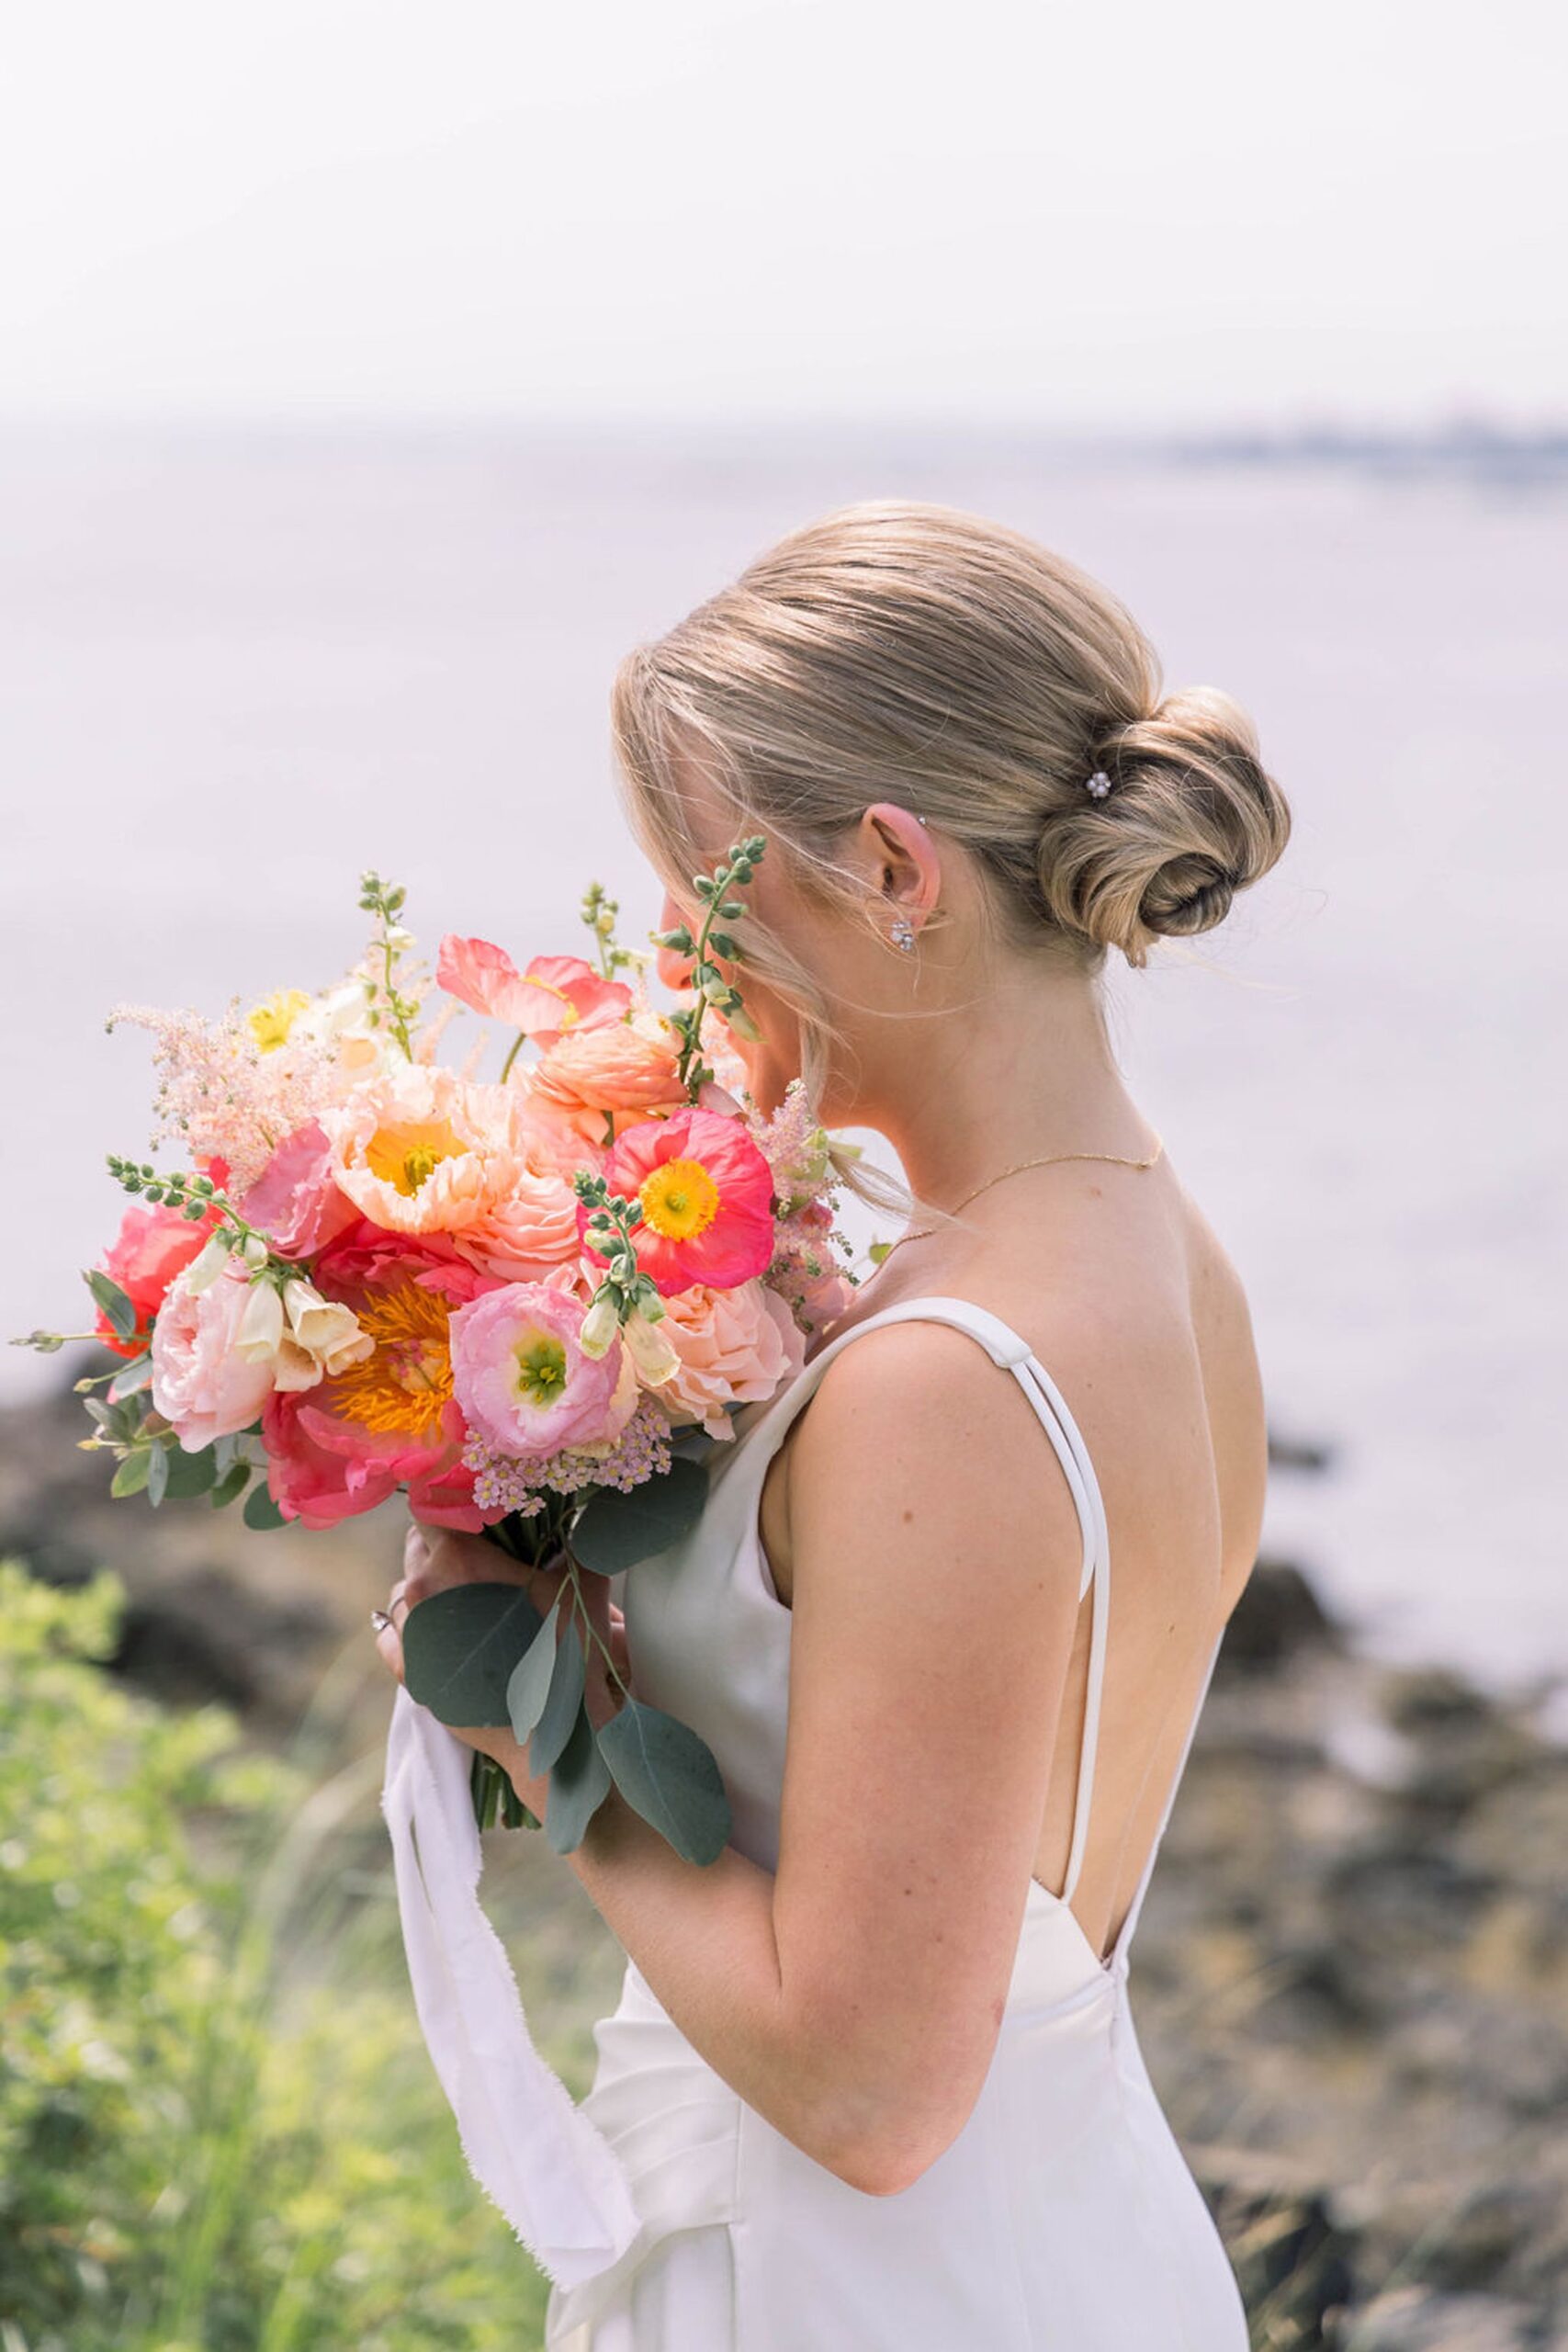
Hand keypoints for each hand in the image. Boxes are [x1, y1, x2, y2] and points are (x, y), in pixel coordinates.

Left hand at [373, 1519, 632, 1813]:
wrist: (553, 1731)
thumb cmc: (567, 1652)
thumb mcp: (580, 1584)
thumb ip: (579, 1541)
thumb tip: (590, 1513)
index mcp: (457, 1559)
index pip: (430, 1510)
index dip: (450, 1507)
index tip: (469, 1516)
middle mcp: (422, 1591)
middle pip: (415, 1549)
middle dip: (440, 1548)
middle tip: (474, 1558)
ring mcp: (410, 1636)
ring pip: (401, 1593)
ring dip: (425, 1589)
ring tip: (459, 1599)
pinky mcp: (409, 1675)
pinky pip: (391, 1638)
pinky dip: (408, 1630)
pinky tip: (434, 1632)